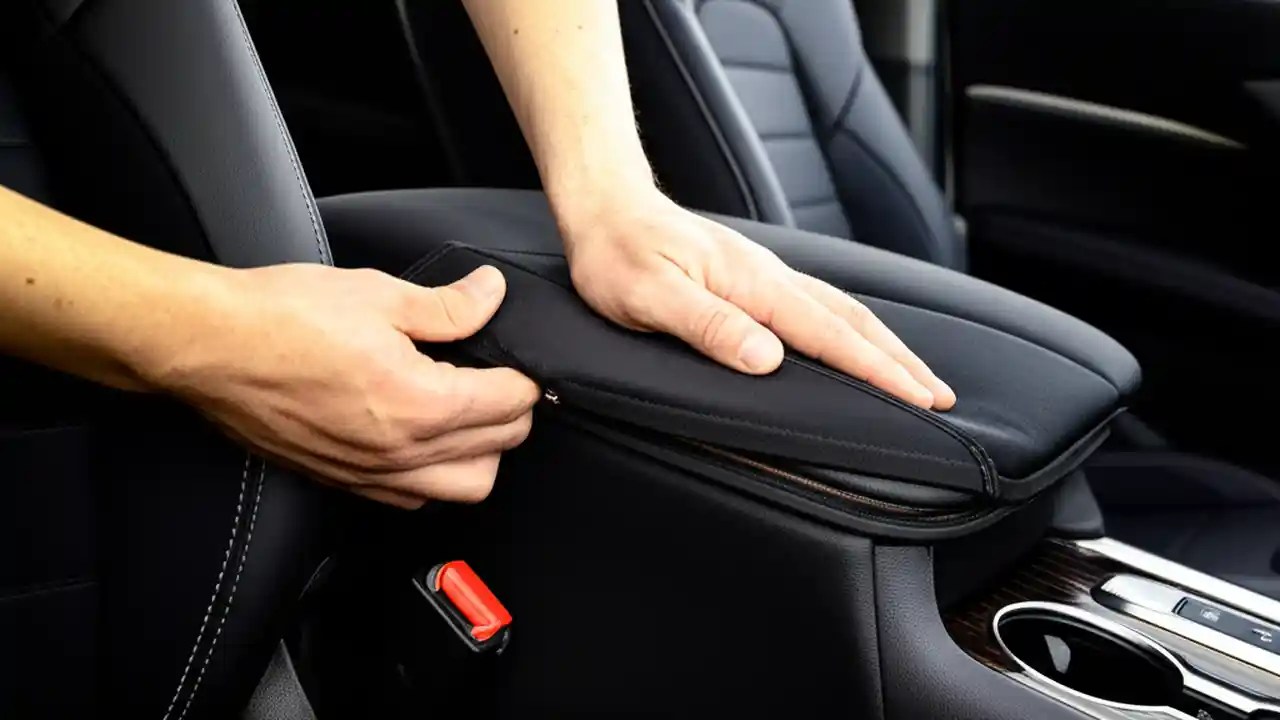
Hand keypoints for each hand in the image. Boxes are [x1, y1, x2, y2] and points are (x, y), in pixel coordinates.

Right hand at [143, 264, 538, 508]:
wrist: (208, 345)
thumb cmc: (281, 317)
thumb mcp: (378, 293)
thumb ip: (447, 305)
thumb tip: (490, 295)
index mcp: (419, 403)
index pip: (509, 405)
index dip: (525, 378)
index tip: (520, 360)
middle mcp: (400, 451)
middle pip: (498, 451)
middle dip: (513, 415)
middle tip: (501, 381)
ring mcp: (370, 474)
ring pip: (464, 489)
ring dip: (482, 454)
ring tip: (470, 415)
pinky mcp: (342, 481)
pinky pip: (413, 498)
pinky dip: (436, 475)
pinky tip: (425, 440)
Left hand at [558, 191, 954, 410]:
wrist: (604, 204)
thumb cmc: (617, 254)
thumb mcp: (649, 297)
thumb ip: (708, 325)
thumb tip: (768, 359)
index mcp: (753, 285)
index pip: (829, 334)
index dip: (877, 370)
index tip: (919, 399)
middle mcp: (769, 277)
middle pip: (851, 321)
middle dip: (900, 361)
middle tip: (939, 397)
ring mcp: (763, 275)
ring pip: (840, 311)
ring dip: (882, 345)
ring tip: (914, 375)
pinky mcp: (751, 278)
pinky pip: (817, 306)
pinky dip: (851, 329)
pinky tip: (853, 341)